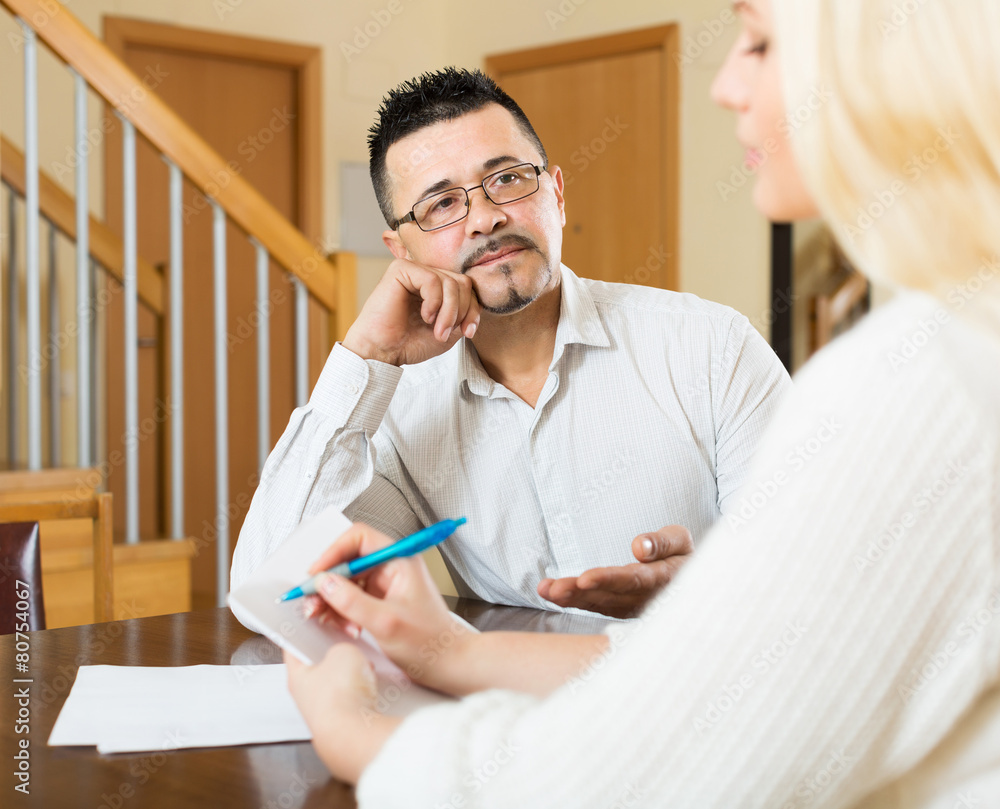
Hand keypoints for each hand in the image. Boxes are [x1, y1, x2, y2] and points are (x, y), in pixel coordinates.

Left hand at [284, 644, 398, 783]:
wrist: (354, 732)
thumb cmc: (340, 696)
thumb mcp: (343, 651)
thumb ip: (342, 646)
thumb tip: (347, 652)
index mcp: (296, 676)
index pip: (293, 648)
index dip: (300, 634)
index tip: (305, 627)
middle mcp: (306, 697)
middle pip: (318, 668)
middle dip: (334, 657)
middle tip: (346, 649)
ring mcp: (324, 712)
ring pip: (338, 685)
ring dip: (351, 677)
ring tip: (363, 672)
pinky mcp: (342, 723)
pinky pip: (352, 700)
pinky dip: (362, 693)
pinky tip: (371, 691)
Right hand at [301, 523, 474, 693]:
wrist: (447, 664)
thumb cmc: (430, 643)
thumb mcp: (386, 622)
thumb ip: (352, 601)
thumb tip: (325, 583)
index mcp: (399, 560)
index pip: (359, 538)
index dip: (334, 552)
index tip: (317, 573)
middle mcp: (391, 568)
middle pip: (348, 560)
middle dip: (328, 581)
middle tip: (312, 600)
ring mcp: (384, 586)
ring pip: (345, 581)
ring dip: (331, 600)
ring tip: (325, 618)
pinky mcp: (379, 602)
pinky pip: (350, 599)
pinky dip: (341, 612)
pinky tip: (345, 627)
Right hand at [342, 257, 480, 365]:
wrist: (382, 352)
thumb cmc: (409, 343)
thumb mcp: (448, 331)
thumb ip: (464, 314)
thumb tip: (479, 303)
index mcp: (436, 287)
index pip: (468, 288)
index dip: (474, 310)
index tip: (468, 333)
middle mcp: (426, 274)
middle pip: (463, 283)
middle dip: (462, 311)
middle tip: (446, 333)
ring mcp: (414, 270)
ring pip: (451, 282)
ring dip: (449, 312)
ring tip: (437, 330)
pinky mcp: (401, 269)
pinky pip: (432, 280)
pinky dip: (433, 303)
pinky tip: (424, 316)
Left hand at [537, 525, 693, 618]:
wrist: (693, 581)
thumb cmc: (684, 555)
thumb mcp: (681, 540)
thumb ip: (662, 542)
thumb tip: (639, 547)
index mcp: (662, 580)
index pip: (633, 580)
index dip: (608, 580)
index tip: (585, 577)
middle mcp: (643, 599)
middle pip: (608, 596)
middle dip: (579, 592)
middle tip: (553, 589)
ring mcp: (630, 607)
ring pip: (597, 603)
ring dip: (570, 598)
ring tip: (545, 589)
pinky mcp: (619, 608)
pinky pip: (594, 605)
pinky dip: (572, 600)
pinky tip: (550, 593)